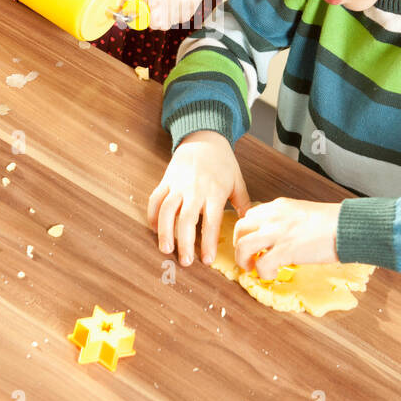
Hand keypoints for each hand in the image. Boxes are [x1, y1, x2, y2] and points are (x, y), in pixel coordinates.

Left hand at [134, 0, 214, 30]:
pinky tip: (178, 0)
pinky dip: (181, 12)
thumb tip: (135, 13)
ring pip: (175, 21)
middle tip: (158, 10)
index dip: (149, 21)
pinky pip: (186, 15)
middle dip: (159, 20)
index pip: (152, 22)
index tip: (148, 16)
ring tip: (169, 1)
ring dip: (170, 16)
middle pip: (164, 25)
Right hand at [147, 131, 249, 266]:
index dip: (207, 243)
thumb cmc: (223, 162)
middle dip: (184, 243)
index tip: (206, 260)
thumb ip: (243, 204)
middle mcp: (195, 190)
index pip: (210, 222)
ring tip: (166, 249)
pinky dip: (152, 215)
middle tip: (185, 262)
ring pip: (167, 211)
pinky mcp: (166, 180)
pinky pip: (156, 199)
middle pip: (186, 220)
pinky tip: (154, 229)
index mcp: (214, 193)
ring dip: (165, 231)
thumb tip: (248, 225)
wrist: (204, 138)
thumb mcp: (237, 181)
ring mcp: (178, 185)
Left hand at [233, 198, 341, 278]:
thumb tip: (279, 236)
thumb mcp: (303, 213)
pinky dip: (263, 273)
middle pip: (240, 228)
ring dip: (244, 260)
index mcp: (279, 206)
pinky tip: (272, 275)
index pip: (250, 215)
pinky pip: (262, 264)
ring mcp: (277, 232)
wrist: (346, 226)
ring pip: (244, 245)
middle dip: (239, 245)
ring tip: (252, 268)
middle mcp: (274, 216)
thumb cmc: (332, 222)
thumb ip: (287, 220)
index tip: (252, 242)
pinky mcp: (284, 250)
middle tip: (247, 257)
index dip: (248, 231)